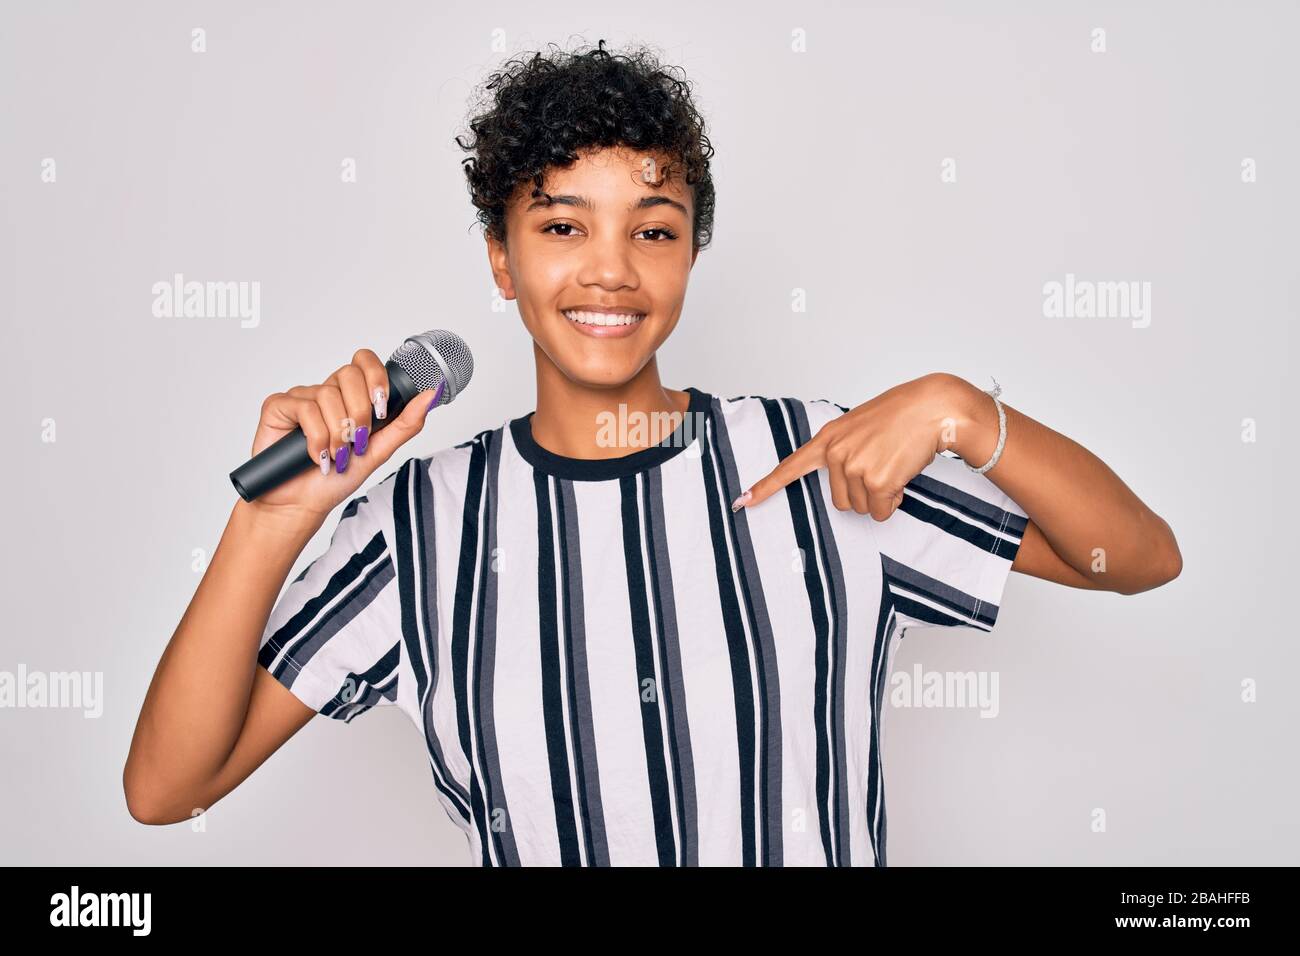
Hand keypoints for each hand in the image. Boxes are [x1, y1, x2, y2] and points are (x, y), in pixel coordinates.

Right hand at [244, 348, 441, 523]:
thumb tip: (431, 394)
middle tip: (357, 441)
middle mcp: (326, 392)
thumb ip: (405, 423)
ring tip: (337, 456)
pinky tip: (316, 456)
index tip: (380, 410)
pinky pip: (304, 407)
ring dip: (337, 433)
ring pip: (327, 394)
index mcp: (351, 397)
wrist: (302, 504)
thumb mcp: (380, 451)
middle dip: (359, 412)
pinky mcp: (278, 407)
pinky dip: (316, 437)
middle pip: (348, 374)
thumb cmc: (337, 478)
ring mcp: (301, 398)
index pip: (365, 362)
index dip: (376, 379)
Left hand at [734, 373, 977, 519]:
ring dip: (881, 497)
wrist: (934, 407)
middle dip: (863, 493)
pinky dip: (894, 501)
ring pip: (862, 508)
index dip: (765, 487)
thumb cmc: (902, 415)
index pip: (790, 467)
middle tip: (883, 465)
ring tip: (894, 465)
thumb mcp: (860, 426)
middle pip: (840, 500)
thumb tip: (846, 486)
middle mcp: (836, 453)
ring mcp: (854, 468)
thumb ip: (844, 450)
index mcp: (828, 438)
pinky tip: (902, 475)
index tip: (742, 502)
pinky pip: (881, 511)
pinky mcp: (876, 482)